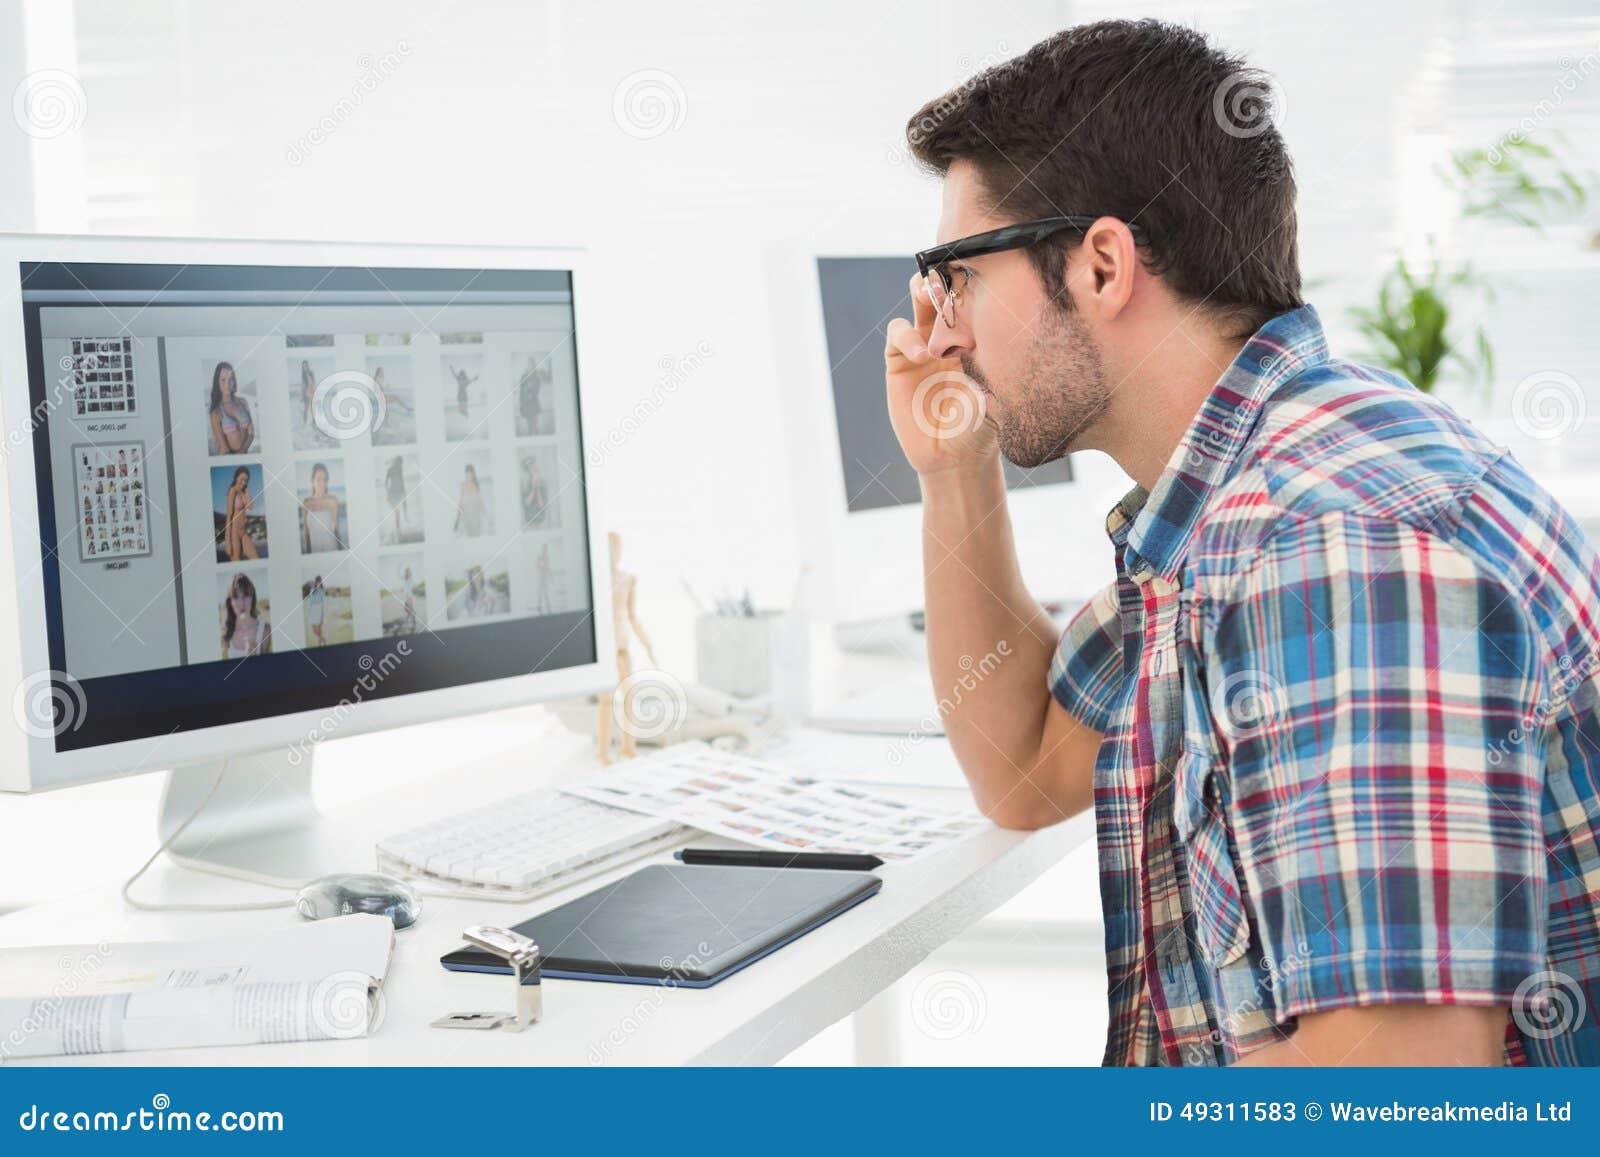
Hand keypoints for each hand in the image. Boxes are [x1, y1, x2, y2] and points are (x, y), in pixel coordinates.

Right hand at [884, 273, 995, 476]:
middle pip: (946, 285)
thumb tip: (1014, 341)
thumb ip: (998, 365)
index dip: (975, 277)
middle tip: (951, 274)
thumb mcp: (998, 391)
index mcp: (979, 331)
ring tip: (929, 294)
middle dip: (946, 273)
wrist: (955, 456)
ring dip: (923, 289)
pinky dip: (907, 336)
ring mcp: (923, 341)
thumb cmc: (983, 424)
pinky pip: (898, 333)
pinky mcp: (899, 359)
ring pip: (920, 299)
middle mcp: (951, 330)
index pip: (975, 292)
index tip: (983, 269)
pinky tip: (923, 355)